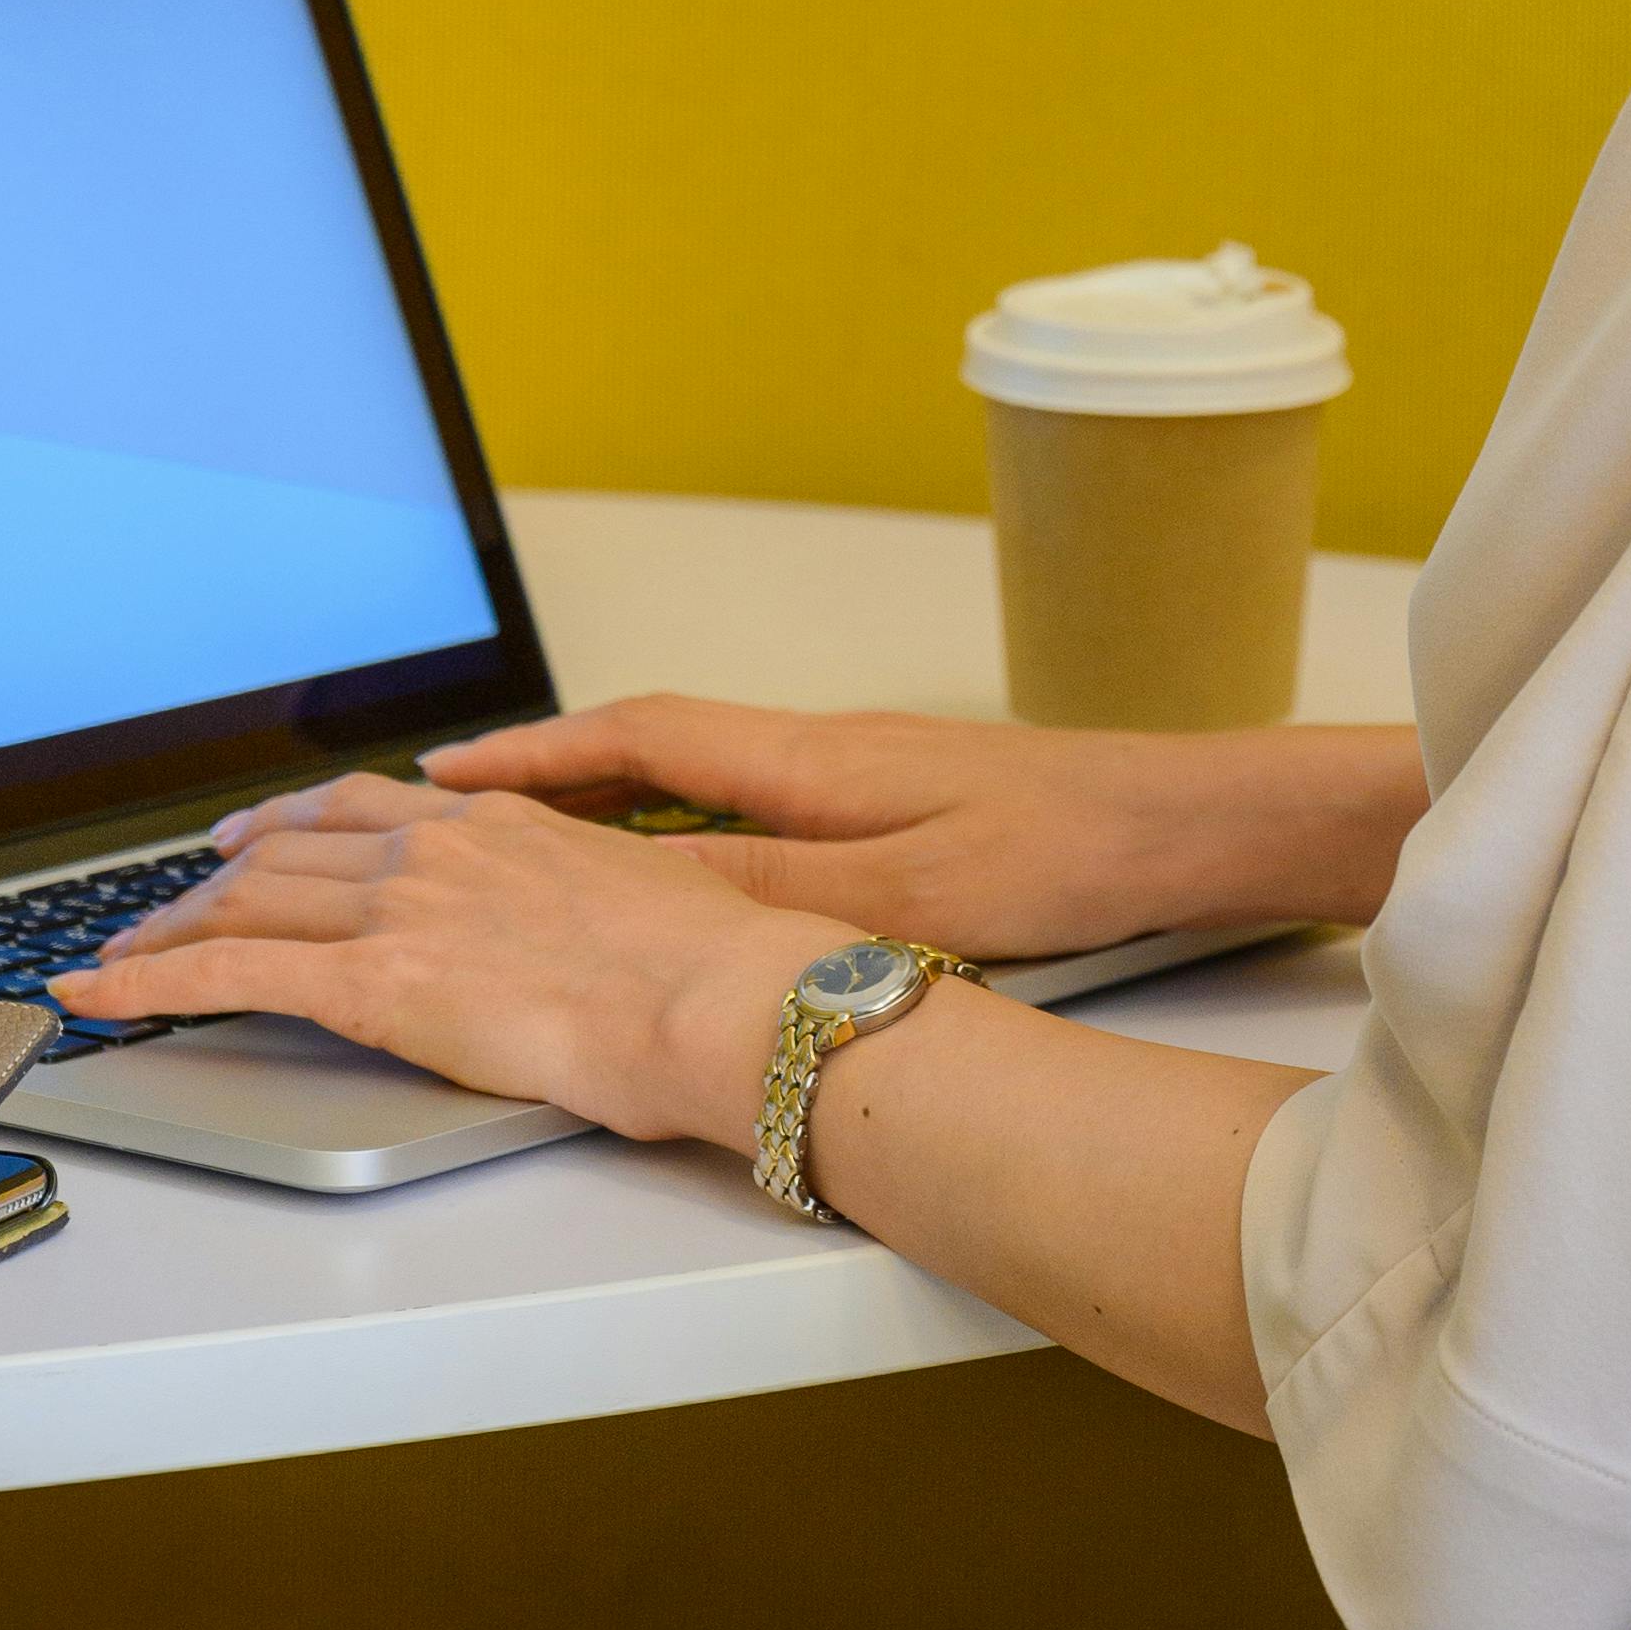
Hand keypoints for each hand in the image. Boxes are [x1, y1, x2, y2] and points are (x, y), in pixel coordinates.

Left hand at [48, 771, 835, 1142]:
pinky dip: (149, 978)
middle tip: (175, 900)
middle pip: (291, 847)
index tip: (261, 836)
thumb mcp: (645, 905)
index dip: (297, 823)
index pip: (369, 810)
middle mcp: (441, 846)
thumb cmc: (713, 972)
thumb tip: (591, 946)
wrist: (722, 999)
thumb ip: (586, 911)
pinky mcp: (374, 984)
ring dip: (171, 926)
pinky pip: (230, 970)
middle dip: (218, 876)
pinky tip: (100, 995)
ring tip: (123, 956)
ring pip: (248, 898)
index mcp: (504, 823)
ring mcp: (403, 908)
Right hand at [406, 695, 1420, 954]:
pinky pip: (756, 802)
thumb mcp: (896, 894)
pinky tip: (684, 872)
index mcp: (810, 760)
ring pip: (704, 775)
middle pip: (655, 743)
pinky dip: (689, 823)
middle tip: (455, 807)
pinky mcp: (904, 806)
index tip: (445, 774)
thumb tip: (627, 883)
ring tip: (534, 842)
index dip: (535, 754)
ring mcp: (865, 774)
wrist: (1185, 825)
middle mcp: (824, 749)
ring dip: (614, 797)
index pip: (637, 735)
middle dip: (550, 772)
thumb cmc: (1062, 854)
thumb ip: (763, 890)